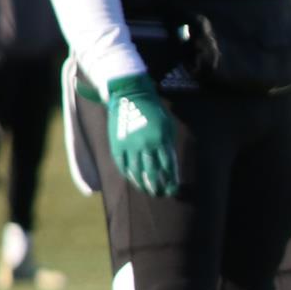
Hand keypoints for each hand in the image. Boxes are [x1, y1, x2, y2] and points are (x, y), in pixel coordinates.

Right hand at [104, 73, 179, 196]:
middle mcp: (145, 144)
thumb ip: (168, 146)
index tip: (174, 189)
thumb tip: (170, 168)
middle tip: (160, 194)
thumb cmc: (153, 110)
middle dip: (158, 187)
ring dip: (142, 184)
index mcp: (161, 139)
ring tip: (147, 191)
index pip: (168, 166)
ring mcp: (129, 145)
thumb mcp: (167, 127)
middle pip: (152, 173)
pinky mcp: (117, 144)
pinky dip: (128, 174)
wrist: (130, 95)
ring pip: (136, 172)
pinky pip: (122, 165)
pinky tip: (133, 179)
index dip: (171, 180)